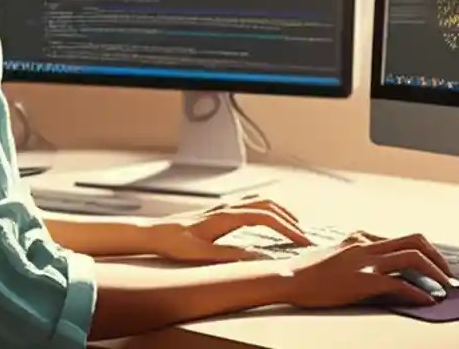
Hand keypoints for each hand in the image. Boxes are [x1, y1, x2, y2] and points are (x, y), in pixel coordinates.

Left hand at [147, 194, 312, 263]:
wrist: (154, 232)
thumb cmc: (174, 244)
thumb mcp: (201, 254)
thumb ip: (230, 255)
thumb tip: (258, 257)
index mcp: (226, 216)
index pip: (266, 218)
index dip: (287, 229)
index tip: (302, 241)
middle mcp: (227, 207)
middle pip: (268, 206)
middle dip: (290, 220)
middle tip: (304, 237)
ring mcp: (223, 207)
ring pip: (260, 202)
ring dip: (280, 212)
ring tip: (293, 227)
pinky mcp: (219, 210)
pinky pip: (251, 204)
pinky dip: (267, 210)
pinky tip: (267, 220)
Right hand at [281, 234, 455, 307]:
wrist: (287, 276)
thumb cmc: (307, 270)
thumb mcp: (336, 254)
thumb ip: (357, 255)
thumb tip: (375, 266)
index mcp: (362, 239)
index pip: (403, 239)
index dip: (426, 251)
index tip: (436, 265)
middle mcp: (367, 245)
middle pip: (416, 241)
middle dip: (438, 258)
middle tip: (448, 276)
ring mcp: (366, 262)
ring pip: (413, 258)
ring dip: (436, 273)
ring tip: (446, 288)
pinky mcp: (362, 281)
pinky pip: (399, 285)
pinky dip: (418, 293)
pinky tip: (426, 301)